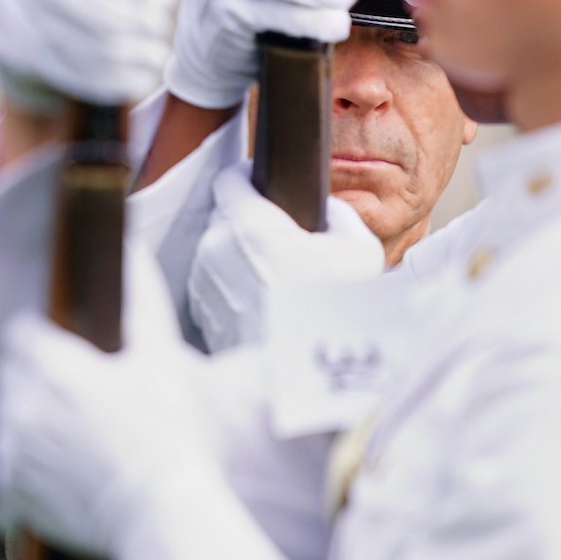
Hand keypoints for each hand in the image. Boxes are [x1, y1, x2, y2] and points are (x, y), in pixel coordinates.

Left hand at [0, 246, 213, 559]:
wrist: (164, 511)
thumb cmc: (170, 431)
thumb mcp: (161, 354)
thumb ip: (140, 295)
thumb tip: (133, 249)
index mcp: (51, 367)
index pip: (20, 333)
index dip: (48, 338)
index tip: (76, 351)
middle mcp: (20, 407)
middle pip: (12, 375)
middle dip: (41, 377)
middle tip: (89, 392)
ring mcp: (12, 453)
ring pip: (9, 419)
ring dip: (35, 418)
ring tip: (84, 431)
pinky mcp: (14, 493)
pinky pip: (9, 464)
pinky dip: (32, 461)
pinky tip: (74, 464)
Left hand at [189, 160, 384, 352]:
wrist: (298, 381)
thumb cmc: (328, 315)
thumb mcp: (359, 252)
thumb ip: (340, 216)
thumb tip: (328, 213)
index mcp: (248, 224)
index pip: (230, 178)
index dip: (250, 178)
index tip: (268, 187)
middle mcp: (214, 249)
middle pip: (226, 215)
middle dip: (252, 221)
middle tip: (286, 240)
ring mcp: (203, 284)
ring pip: (219, 252)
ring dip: (241, 256)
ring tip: (279, 277)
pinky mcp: (201, 315)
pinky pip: (217, 285)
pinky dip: (235, 287)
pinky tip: (266, 304)